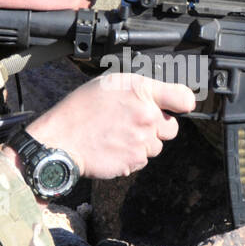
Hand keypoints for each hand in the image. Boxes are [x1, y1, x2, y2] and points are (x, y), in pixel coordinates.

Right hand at [22, 73, 196, 178]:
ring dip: (142, 143)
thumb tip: (161, 98)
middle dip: (157, 127)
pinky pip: (142, 160)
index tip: (176, 107)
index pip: (184, 98)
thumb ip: (140, 90)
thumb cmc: (80, 109)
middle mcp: (146, 116)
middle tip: (132, 123)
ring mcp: (141, 142)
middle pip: (172, 128)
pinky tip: (113, 147)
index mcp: (141, 91)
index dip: (182, 103)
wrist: (60, 140)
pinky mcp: (134, 162)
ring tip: (117, 135)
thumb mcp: (109, 84)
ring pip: (156, 146)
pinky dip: (131, 156)